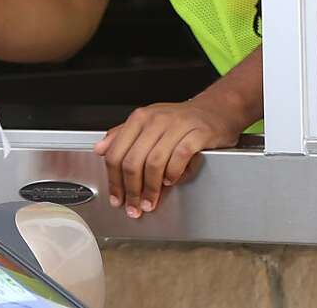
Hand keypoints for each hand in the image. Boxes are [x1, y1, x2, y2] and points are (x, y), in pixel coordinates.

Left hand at [94, 96, 244, 219]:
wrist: (216, 109)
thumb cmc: (181, 120)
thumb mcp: (148, 122)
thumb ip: (122, 135)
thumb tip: (100, 149)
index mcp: (139, 118)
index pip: (116, 153)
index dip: (114, 181)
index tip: (117, 198)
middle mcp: (156, 120)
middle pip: (133, 161)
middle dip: (132, 190)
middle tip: (135, 206)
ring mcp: (177, 125)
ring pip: (154, 162)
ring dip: (151, 189)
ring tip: (151, 201)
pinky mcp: (197, 133)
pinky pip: (180, 157)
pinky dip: (173, 174)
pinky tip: (171, 182)